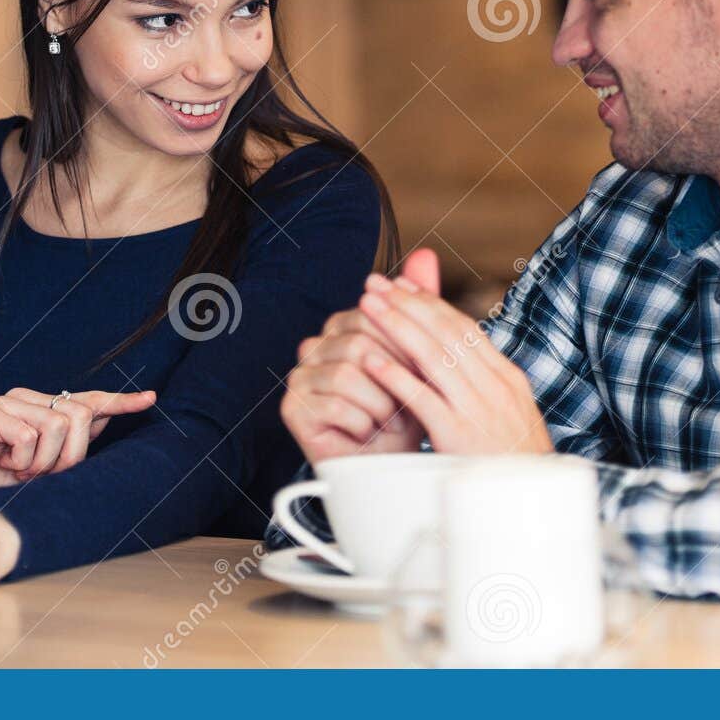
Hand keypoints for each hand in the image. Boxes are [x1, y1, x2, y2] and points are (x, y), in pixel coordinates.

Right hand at [0, 387, 156, 494]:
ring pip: (57, 426)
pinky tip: (4, 461)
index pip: (90, 400)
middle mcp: (29, 398)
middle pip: (79, 416)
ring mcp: (8, 402)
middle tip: (40, 472)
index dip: (121, 402)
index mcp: (46, 408)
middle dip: (68, 455)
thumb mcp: (49, 467)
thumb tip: (102, 418)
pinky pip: (28, 436)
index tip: (150, 399)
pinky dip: (21, 459)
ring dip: (42, 462)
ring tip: (20, 468)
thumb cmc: (5, 484)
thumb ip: (73, 442)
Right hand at [281, 251, 438, 464]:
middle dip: (394, 377)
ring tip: (390, 422)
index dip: (404, 346)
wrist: (390, 465)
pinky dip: (362, 422)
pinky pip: (335, 403)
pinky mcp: (292, 406)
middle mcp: (316, 344)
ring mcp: (301, 374)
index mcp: (343, 326)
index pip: (375, 317)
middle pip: (361, 342)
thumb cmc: (406, 411)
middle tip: (409, 402)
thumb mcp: (420, 356)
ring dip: (381, 404)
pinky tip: (369, 433)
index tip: (424, 372)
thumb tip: (427, 253)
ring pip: (349, 372)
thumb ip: (421, 305)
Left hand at [355, 269, 552, 455]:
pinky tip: (372, 361)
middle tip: (374, 282)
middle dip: (405, 302)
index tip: (401, 284)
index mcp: (506, 377)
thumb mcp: (511, 413)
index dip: (429, 302)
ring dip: (395, 326)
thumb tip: (463, 353)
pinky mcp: (458, 436)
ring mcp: (476, 409)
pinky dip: (396, 377)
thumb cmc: (516, 461)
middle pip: (444, 332)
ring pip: (431, 356)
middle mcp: (493, 386)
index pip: (463, 327)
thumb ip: (486, 382)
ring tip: (366, 306)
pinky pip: (423, 400)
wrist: (534, 501)